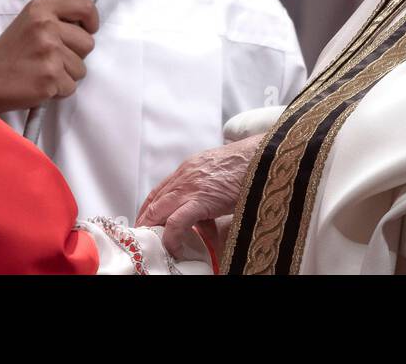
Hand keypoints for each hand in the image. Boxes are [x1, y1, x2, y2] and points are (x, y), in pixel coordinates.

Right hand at [0, 0, 98, 113]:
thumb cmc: (7, 54)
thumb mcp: (29, 22)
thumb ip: (58, 13)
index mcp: (41, 9)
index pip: (85, 7)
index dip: (92, 21)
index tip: (87, 30)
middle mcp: (47, 27)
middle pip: (88, 43)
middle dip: (75, 55)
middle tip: (50, 59)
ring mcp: (49, 52)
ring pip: (81, 68)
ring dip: (65, 75)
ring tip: (41, 72)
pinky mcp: (50, 77)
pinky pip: (71, 87)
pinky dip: (58, 91)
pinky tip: (39, 85)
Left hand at [136, 134, 263, 253]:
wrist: (259, 157)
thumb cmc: (247, 166)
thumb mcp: (220, 176)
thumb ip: (208, 193)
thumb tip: (206, 220)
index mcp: (189, 168)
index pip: (160, 189)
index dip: (149, 208)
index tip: (146, 221)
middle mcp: (184, 176)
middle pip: (155, 201)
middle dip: (146, 221)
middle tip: (145, 237)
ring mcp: (190, 187)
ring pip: (159, 211)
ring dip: (154, 229)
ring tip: (156, 245)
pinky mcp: (199, 200)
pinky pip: (176, 222)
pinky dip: (172, 237)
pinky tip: (175, 248)